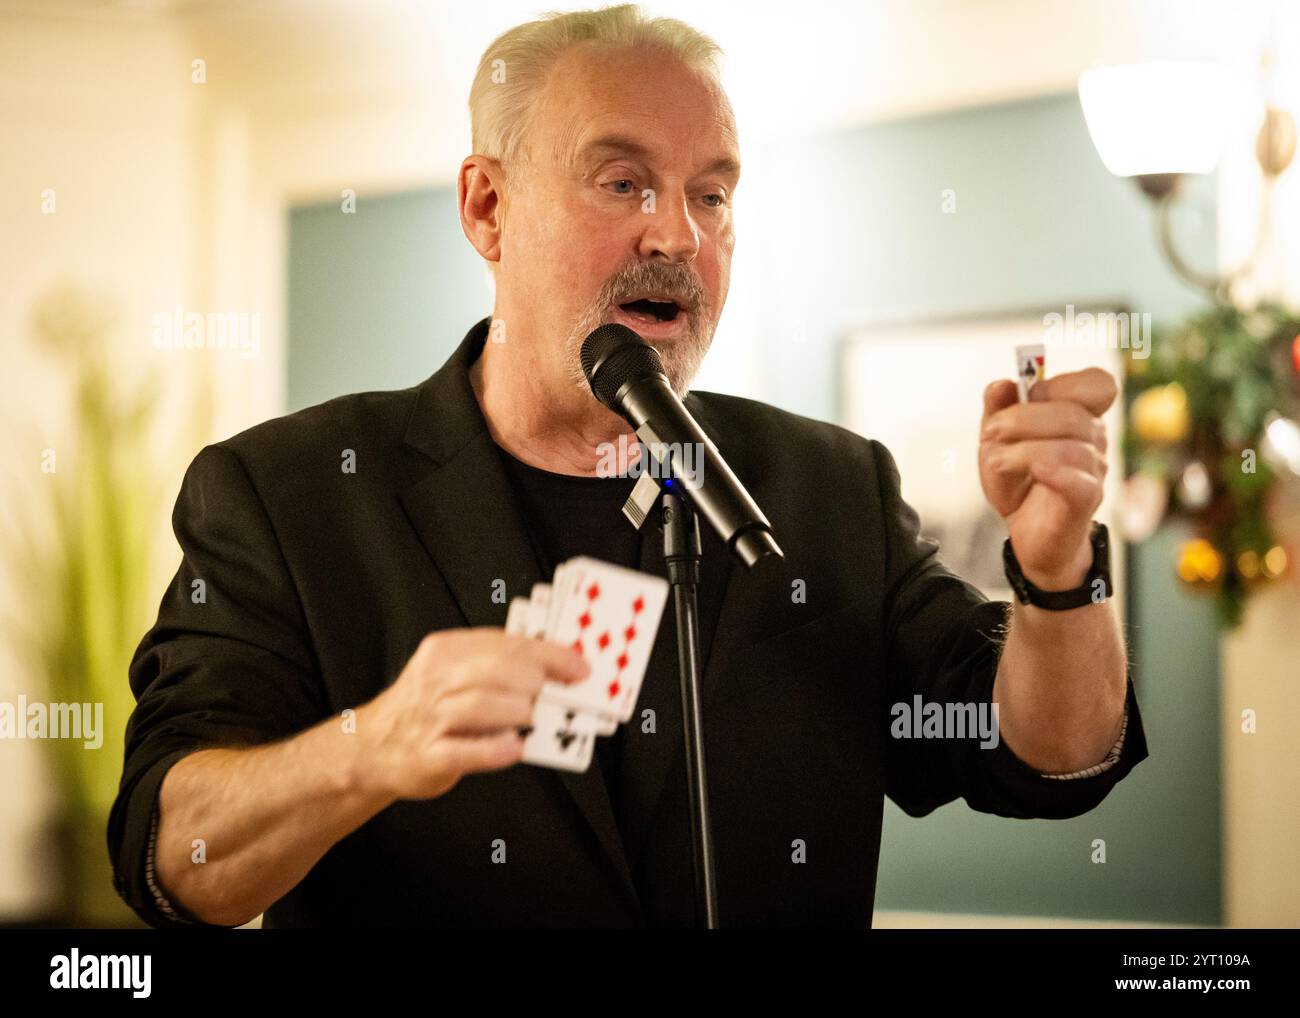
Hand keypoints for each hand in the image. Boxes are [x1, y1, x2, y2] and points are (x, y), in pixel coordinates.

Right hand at [354, 628, 589, 799]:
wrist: (371, 749)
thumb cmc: (427, 709)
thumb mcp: (452, 672)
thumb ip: (495, 665)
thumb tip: (556, 665)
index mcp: (444, 651)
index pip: (506, 644)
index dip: (551, 654)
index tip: (580, 667)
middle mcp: (434, 680)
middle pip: (498, 670)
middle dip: (539, 682)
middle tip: (560, 696)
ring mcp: (429, 719)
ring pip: (483, 705)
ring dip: (521, 712)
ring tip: (536, 719)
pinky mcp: (427, 757)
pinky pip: (467, 751)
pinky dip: (498, 749)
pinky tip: (516, 747)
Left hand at [978, 368, 1115, 589]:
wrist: (1028, 533)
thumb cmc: (1019, 481)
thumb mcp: (998, 441)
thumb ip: (997, 410)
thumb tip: (1001, 384)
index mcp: (1080, 416)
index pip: (1097, 384)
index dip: (1061, 384)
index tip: (1026, 396)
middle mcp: (1095, 439)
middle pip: (1073, 415)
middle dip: (1024, 418)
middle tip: (991, 432)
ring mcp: (1095, 471)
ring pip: (1071, 448)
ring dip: (1024, 450)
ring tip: (995, 462)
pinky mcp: (1085, 501)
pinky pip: (1080, 482)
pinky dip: (1055, 472)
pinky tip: (1035, 472)